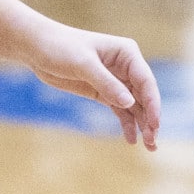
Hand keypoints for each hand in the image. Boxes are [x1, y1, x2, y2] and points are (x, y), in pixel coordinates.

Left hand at [15, 19, 161, 147]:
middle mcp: (126, 66)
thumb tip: (130, 103)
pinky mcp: (103, 91)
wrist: (37, 48)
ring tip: (148, 146)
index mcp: (127, 53)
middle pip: (144, 96)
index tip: (155, 124)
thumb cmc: (60, 47)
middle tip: (152, 142)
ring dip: (142, 124)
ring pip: (135, 105)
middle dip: (150, 119)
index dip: (153, 104)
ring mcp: (116, 80)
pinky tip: (130, 139)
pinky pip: (120, 109)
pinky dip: (127, 123)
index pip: (146, 81)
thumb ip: (106, 83)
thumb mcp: (83, 64)